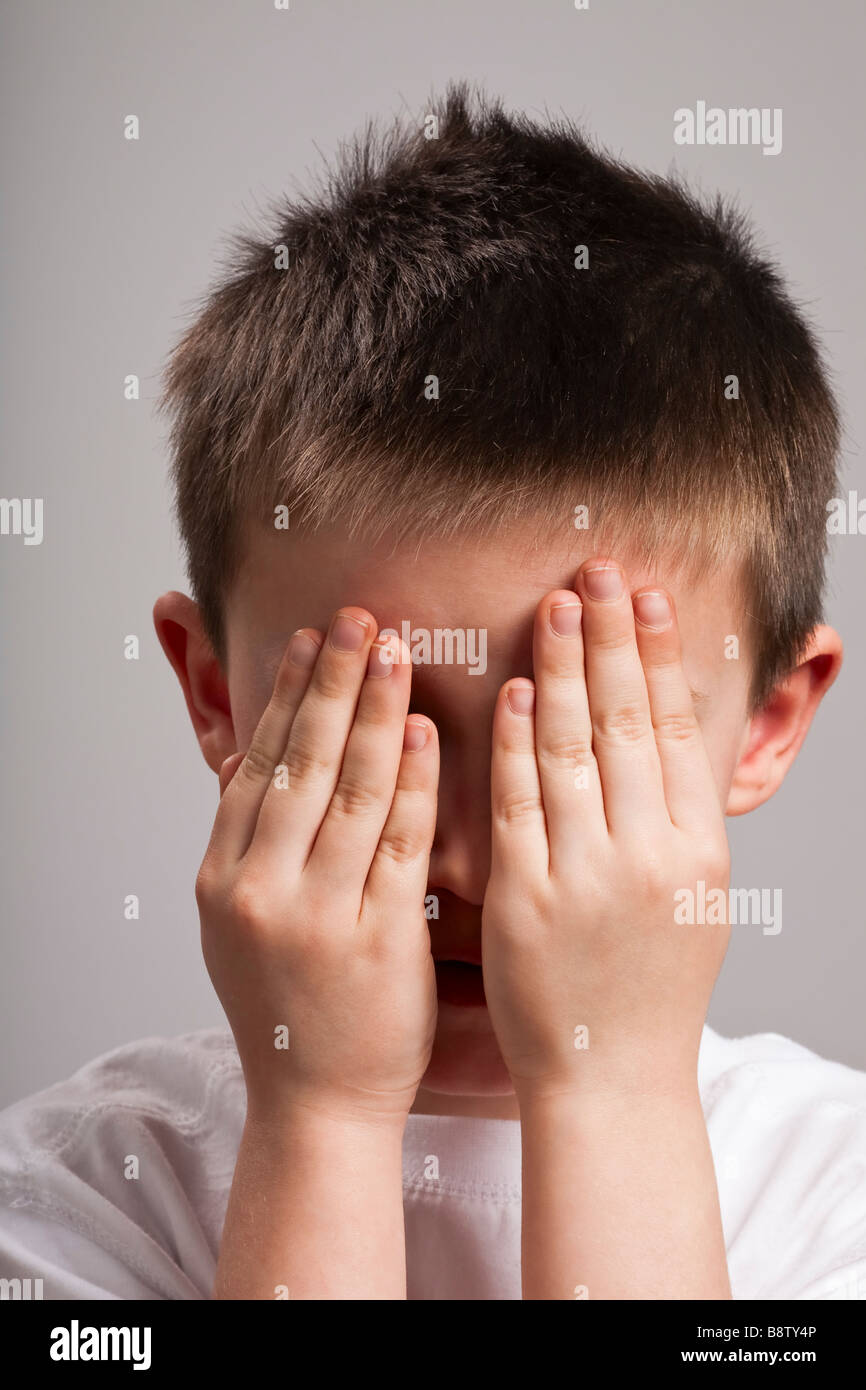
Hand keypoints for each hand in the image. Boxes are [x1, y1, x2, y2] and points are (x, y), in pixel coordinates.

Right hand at [195, 609, 438, 1125]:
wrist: (317, 1102)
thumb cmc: (290, 1006)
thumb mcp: (240, 921)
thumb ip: (247, 840)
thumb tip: (249, 755)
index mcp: (223, 879)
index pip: (255, 765)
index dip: (284, 695)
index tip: (308, 637)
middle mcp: (260, 891)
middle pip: (299, 764)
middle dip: (330, 681)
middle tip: (356, 617)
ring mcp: (317, 916)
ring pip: (347, 792)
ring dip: (371, 713)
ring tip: (392, 649)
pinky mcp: (377, 941)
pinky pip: (396, 845)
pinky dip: (409, 782)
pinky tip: (423, 731)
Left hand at [481, 560, 730, 1101]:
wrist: (609, 1075)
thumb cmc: (651, 986)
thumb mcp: (695, 898)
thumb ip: (679, 818)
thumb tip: (668, 733)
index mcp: (698, 850)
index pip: (680, 729)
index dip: (662, 655)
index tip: (648, 595)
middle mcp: (650, 856)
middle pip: (630, 722)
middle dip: (612, 637)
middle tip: (597, 569)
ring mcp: (586, 876)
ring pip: (576, 749)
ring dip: (566, 668)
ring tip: (556, 604)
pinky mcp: (526, 900)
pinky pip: (520, 804)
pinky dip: (519, 742)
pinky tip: (518, 689)